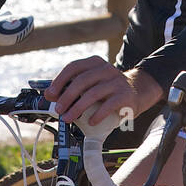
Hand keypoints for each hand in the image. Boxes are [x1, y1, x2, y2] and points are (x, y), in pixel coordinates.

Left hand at [46, 57, 162, 126]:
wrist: (137, 91)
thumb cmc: (107, 89)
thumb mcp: (91, 84)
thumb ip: (71, 88)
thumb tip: (48, 95)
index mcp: (95, 63)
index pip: (74, 67)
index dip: (60, 80)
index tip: (51, 94)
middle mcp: (106, 69)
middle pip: (82, 81)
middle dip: (67, 96)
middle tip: (59, 110)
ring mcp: (116, 82)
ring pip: (93, 93)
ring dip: (78, 108)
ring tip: (68, 118)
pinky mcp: (125, 95)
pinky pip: (108, 105)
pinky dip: (97, 115)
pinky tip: (90, 122)